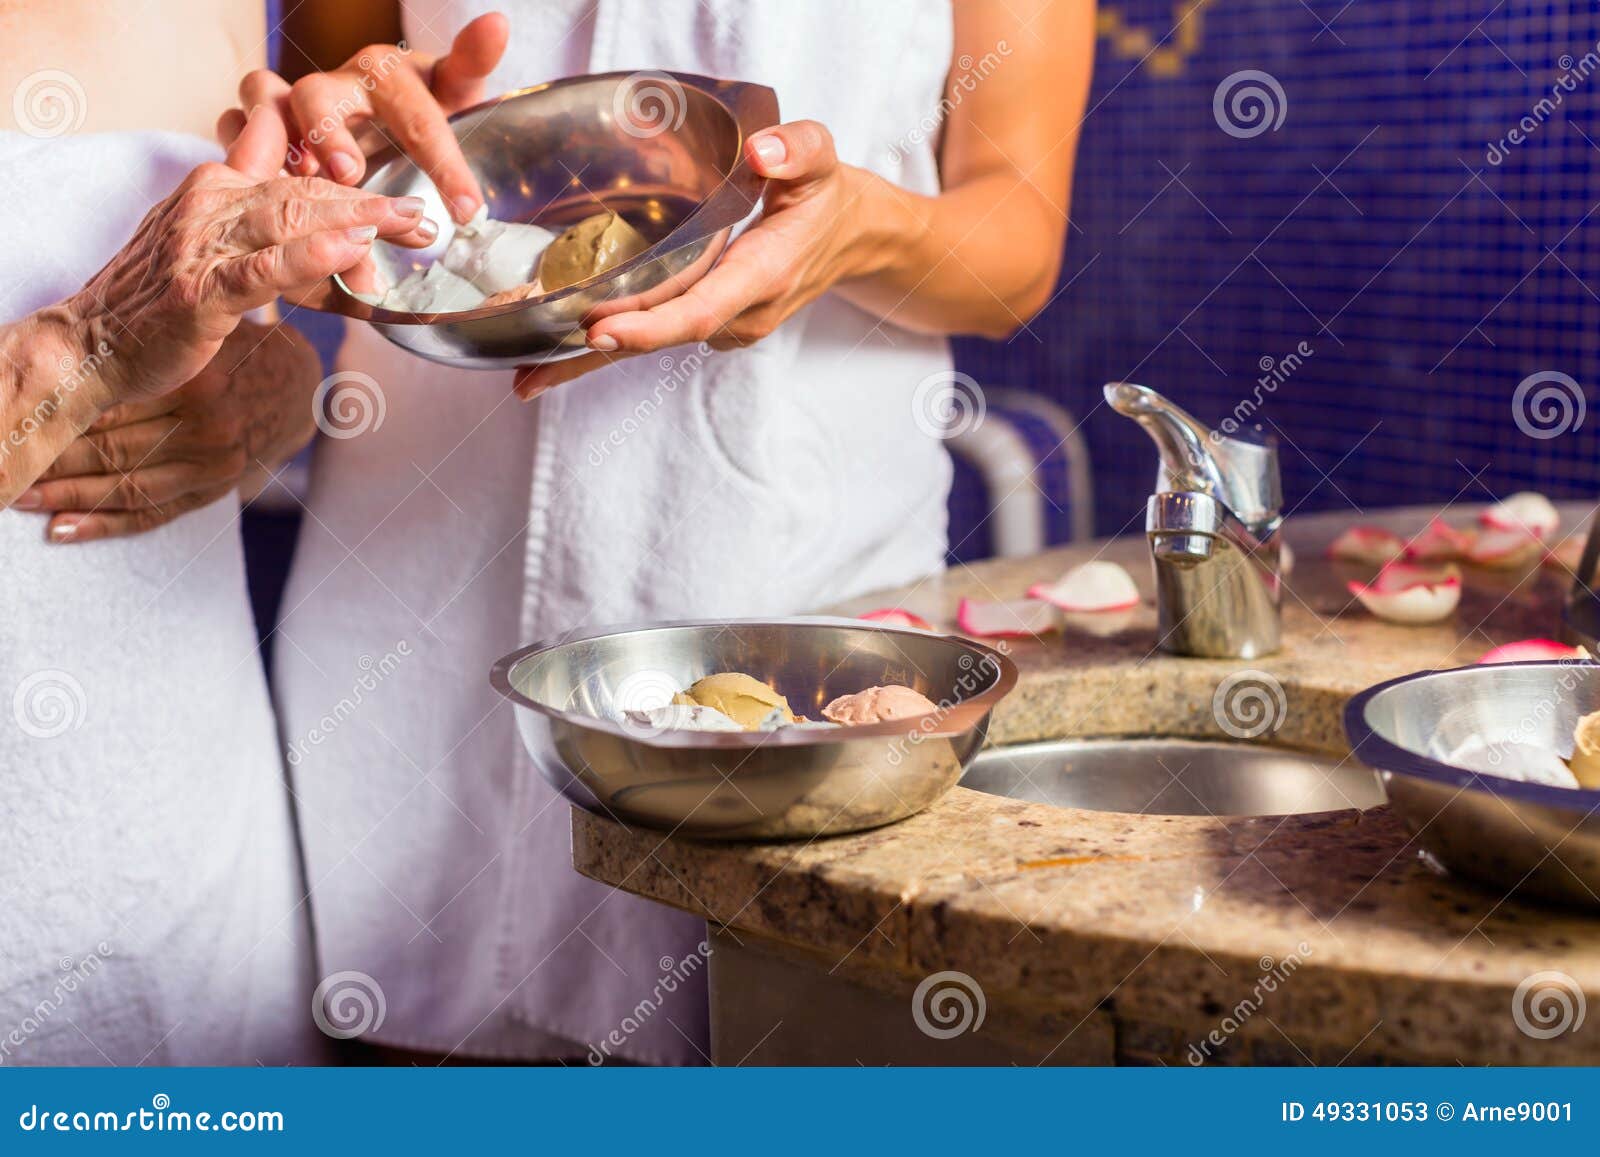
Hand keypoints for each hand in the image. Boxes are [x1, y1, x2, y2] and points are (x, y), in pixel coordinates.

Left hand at [13, 321, 320, 542]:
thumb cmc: (235, 351)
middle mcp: (205, 425)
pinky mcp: (215, 490)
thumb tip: (56, 360)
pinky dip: (105, 524)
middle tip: (0, 466)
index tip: (12, 425)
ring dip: (66, 496)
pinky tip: (63, 529)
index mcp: (193, 380)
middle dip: (49, 461)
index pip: (108, 406)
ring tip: (17, 498)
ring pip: (125, 485)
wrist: (300, 388)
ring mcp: (212, 463)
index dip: (54, 420)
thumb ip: (141, 350)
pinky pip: (153, 514)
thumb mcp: (197, 335)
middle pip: (109, 448)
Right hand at [70, 105, 426, 410]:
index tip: (404, 204)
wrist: (91, 342)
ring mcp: (203, 246)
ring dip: (353, 222)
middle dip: (368, 206)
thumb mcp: (209, 240)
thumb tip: (307, 189)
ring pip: (289, 220)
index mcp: (215, 188)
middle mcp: (210, 205)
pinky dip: (306, 257)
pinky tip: (348, 251)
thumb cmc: (158, 298)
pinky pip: (261, 267)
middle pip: (303, 193)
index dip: (355, 186)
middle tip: (422, 219)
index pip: (297, 175)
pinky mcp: (199, 291)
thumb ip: (256, 213)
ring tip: (403, 226)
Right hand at [218, 13, 509, 223]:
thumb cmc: (423, 108)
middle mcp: (337, 85)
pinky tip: (260, 176)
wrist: (386, 122)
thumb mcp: (455, 92)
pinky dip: (239, 144)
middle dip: (329, 133)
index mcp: (387, 74)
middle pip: (318, 95)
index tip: (467, 208)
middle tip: (350, 173)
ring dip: (276, 135)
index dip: (442, 163)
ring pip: (263, 97)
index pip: (417, 115)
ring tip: (299, 175)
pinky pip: (235, 124)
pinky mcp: (265, 127)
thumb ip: (471, 64)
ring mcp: (294, 104)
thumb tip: (496, 21)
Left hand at [512, 121, 875, 399]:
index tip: (598, 332)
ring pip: (652, 345)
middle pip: (660, 338)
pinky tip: (555, 358)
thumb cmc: (825, 196)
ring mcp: (728, 327)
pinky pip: (656, 338)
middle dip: (596, 355)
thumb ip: (797, 150)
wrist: (852, 240)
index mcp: (764, 274)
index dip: (648, 325)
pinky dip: (609, 346)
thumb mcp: (821, 160)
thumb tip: (760, 152)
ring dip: (590, 362)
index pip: (700, 308)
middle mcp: (743, 314)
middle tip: (531, 367)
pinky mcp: (712, 325)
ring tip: (526, 378)